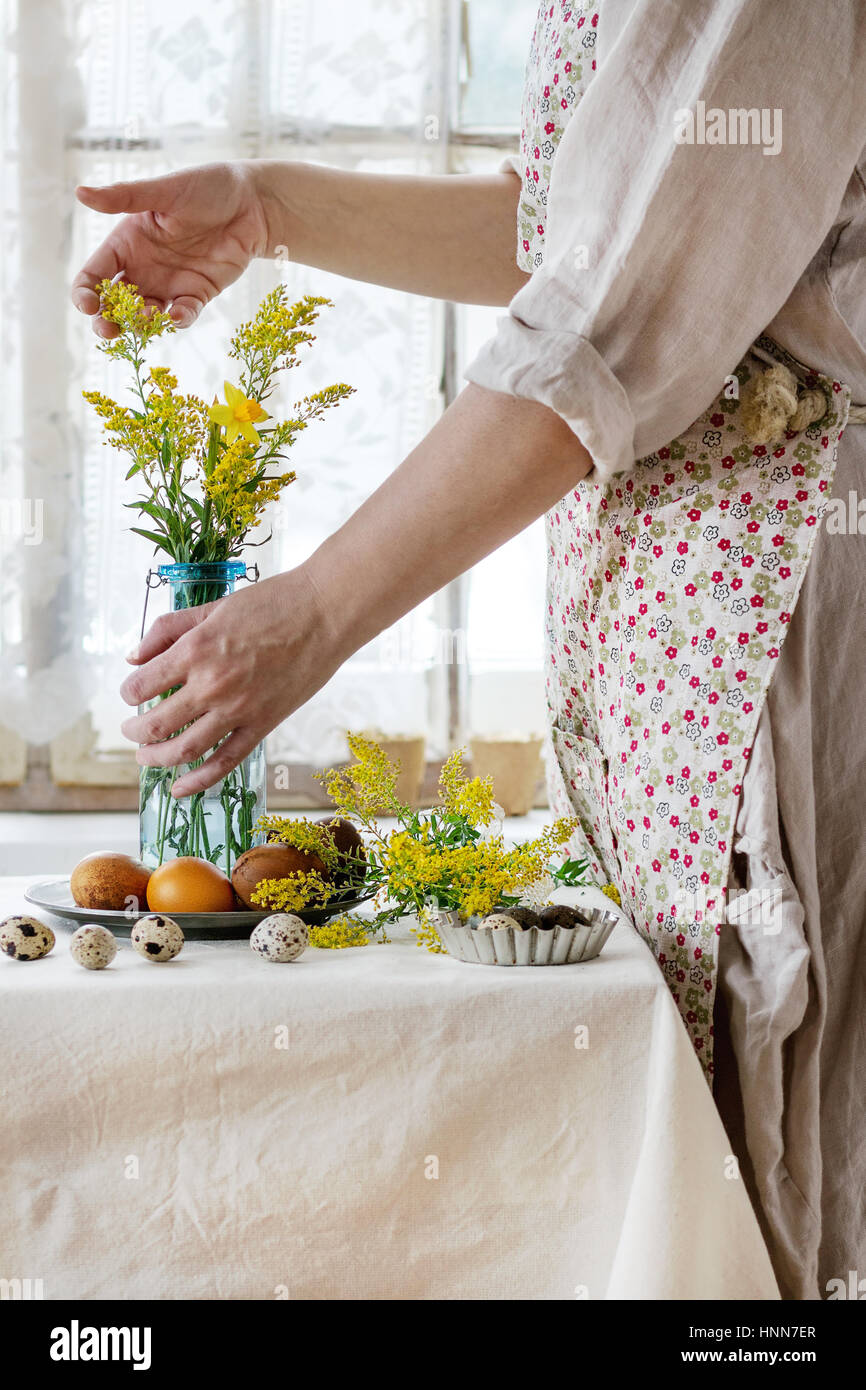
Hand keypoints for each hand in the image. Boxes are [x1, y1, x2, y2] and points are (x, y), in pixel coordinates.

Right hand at [71, 162, 269, 335]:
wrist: (252, 203)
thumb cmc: (206, 187)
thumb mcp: (163, 191)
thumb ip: (124, 197)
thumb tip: (80, 192)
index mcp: (127, 243)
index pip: (94, 274)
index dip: (85, 293)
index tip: (88, 305)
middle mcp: (143, 267)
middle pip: (114, 305)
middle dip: (107, 321)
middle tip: (109, 330)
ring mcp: (170, 284)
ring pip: (146, 316)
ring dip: (142, 323)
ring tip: (148, 316)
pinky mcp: (197, 294)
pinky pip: (182, 315)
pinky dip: (177, 320)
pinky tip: (177, 315)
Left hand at [119, 568, 340, 796]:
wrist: (324, 613)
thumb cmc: (272, 603)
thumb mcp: (212, 607)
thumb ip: (168, 630)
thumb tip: (133, 657)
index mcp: (195, 650)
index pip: (141, 685)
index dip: (128, 692)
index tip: (131, 692)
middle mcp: (212, 685)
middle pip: (156, 723)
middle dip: (135, 730)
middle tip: (131, 729)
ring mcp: (238, 710)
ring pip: (184, 749)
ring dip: (156, 757)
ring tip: (145, 756)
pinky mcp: (263, 725)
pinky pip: (225, 763)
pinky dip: (198, 781)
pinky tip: (179, 789)